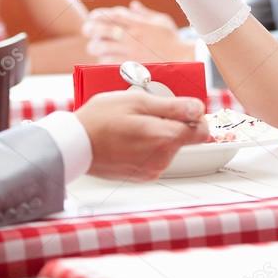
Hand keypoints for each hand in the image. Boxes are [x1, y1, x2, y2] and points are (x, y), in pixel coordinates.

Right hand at [75, 90, 208, 180]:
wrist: (74, 146)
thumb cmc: (100, 119)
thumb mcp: (137, 101)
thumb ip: (173, 106)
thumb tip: (198, 108)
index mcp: (165, 137)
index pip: (202, 130)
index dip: (194, 116)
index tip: (179, 108)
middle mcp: (163, 158)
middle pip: (184, 137)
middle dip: (171, 123)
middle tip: (144, 113)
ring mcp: (152, 169)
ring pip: (169, 147)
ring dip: (158, 135)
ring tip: (131, 126)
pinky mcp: (142, 175)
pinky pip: (156, 157)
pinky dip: (147, 147)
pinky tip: (128, 139)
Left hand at [83, 1, 193, 61]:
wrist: (182, 60)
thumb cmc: (172, 40)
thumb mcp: (160, 21)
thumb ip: (144, 13)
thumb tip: (133, 4)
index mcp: (137, 23)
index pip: (111, 14)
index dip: (98, 15)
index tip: (93, 17)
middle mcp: (131, 36)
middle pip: (101, 29)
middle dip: (90, 29)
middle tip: (88, 31)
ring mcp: (129, 51)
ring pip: (101, 47)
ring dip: (94, 46)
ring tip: (94, 47)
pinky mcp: (129, 66)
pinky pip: (107, 62)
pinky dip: (102, 60)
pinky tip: (103, 59)